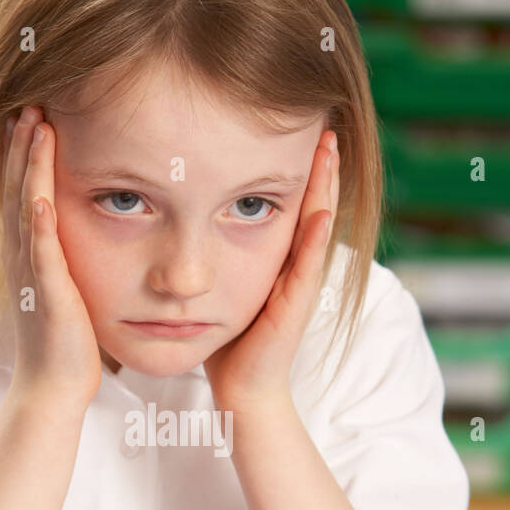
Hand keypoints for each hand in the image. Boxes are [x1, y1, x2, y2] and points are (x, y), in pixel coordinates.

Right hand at [0, 106, 102, 409]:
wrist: (55, 385)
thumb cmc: (67, 339)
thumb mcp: (68, 284)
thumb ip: (69, 254)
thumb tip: (81, 231)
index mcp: (30, 250)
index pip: (25, 189)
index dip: (27, 152)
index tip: (36, 113)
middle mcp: (23, 255)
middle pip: (18, 186)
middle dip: (23, 143)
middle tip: (29, 100)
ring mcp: (30, 273)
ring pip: (24, 208)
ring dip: (28, 167)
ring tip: (34, 127)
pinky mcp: (44, 294)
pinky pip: (38, 252)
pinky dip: (36, 222)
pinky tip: (40, 195)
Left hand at [203, 129, 338, 410]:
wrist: (241, 387)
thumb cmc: (228, 341)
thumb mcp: (221, 285)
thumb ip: (212, 255)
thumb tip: (179, 219)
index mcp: (281, 258)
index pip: (293, 202)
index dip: (298, 167)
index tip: (299, 127)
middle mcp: (297, 265)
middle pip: (313, 203)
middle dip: (320, 164)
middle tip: (325, 122)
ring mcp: (301, 283)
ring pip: (318, 224)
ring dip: (326, 187)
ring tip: (330, 148)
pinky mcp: (295, 304)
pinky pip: (308, 265)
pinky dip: (316, 237)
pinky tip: (319, 211)